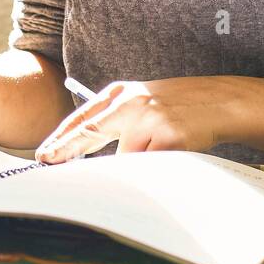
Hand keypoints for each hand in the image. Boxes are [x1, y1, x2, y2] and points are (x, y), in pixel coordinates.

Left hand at [35, 76, 242, 161]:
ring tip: (156, 150)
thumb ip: (113, 122)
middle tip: (49, 164)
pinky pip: (147, 168)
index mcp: (121, 93)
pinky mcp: (168, 139)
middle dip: (67, 150)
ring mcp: (150, 120)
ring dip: (132, 164)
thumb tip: (80, 154)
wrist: (219, 101)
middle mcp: (132, 103)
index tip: (44, 155)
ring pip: (123, 160)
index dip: (61, 138)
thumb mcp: (140, 103)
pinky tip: (168, 155)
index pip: (83, 118)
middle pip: (89, 132)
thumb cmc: (175, 107)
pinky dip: (152, 170)